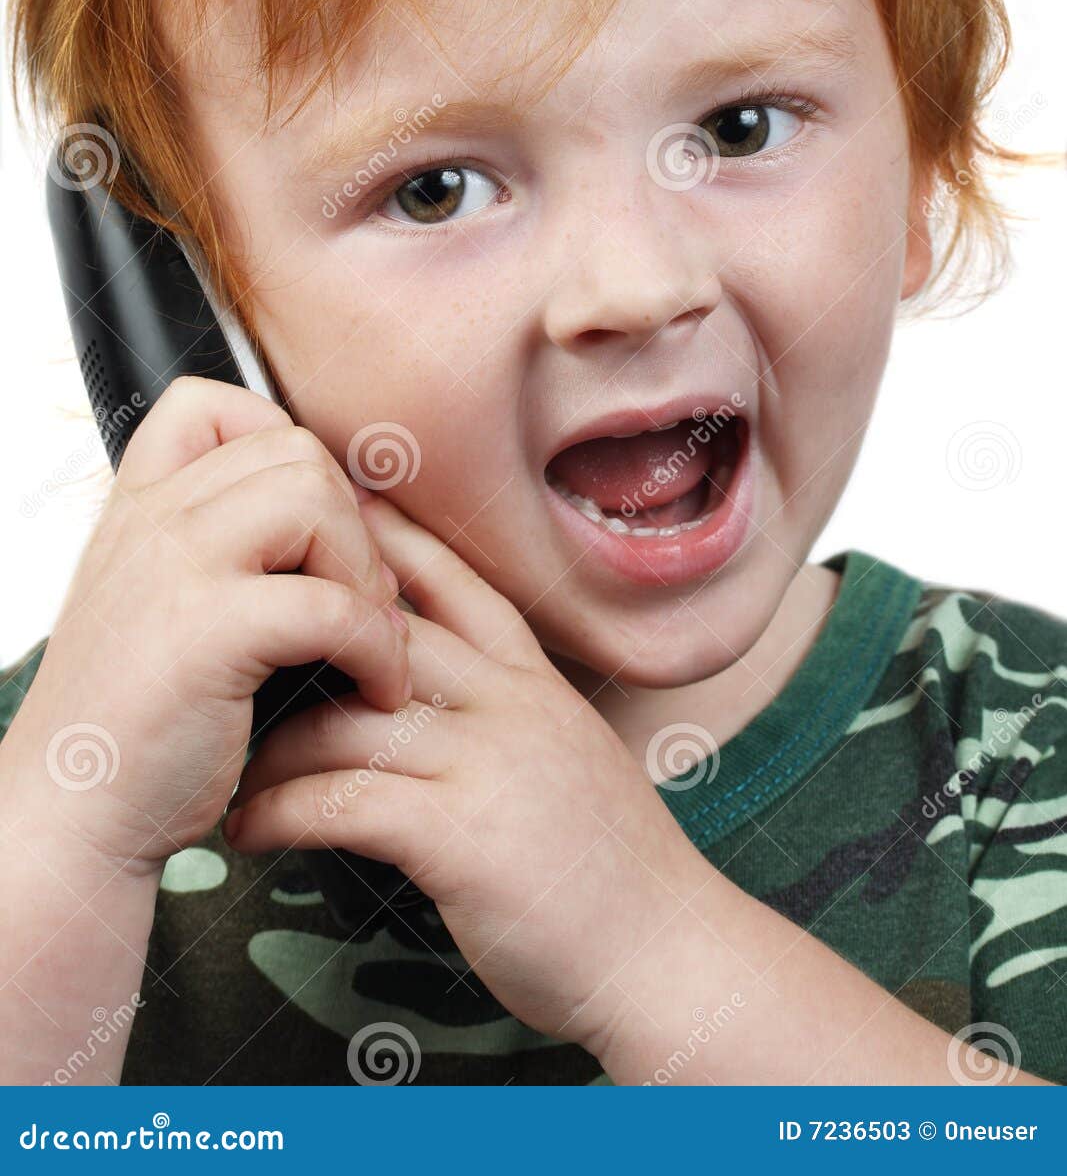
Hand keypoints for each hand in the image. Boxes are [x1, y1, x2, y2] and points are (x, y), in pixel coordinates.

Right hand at [0, 378, 409, 877]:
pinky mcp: (206, 634)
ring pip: (312, 499)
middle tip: (359, 598)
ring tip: (367, 636)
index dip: (282, 445)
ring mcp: (173, 571)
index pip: (211, 406)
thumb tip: (343, 523)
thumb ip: (222, 554)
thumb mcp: (159, 609)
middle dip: (349, 523)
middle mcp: (150, 524)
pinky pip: (331, 602)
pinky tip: (375, 687)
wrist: (71, 818)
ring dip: (364, 570)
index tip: (309, 531)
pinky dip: (376, 647)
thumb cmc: (134, 727)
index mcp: (137, 512)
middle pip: (294, 449)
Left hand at [223, 490, 709, 1056]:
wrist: (672, 954)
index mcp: (537, 682)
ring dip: (273, 750)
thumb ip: (507, 717)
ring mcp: (489, 764)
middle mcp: (513, 704)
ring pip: (348, 717)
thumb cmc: (614, 870)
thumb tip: (430, 706)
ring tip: (236, 775)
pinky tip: (253, 831)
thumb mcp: (570, 759)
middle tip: (234, 645)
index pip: (455, 581)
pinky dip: (281, 812)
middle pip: (384, 630)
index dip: (387, 540)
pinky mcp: (462, 836)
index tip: (327, 512)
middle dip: (301, 633)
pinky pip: (343, 801)